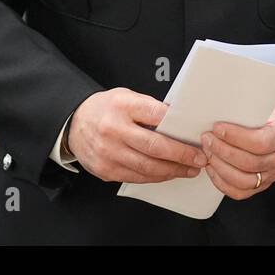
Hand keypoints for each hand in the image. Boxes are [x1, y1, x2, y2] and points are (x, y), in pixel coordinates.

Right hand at [67, 88, 207, 183]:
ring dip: (173, 170)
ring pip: (147, 167)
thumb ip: (150, 108)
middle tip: (200, 159)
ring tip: (189, 169)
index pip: (156, 115)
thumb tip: (179, 121)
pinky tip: (168, 173)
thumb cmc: (106, 109)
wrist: (75, 123)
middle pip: (155, 147)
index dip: (179, 127)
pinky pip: (136, 177)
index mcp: (122, 106)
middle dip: (182, 155)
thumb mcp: (127, 97)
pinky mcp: (105, 170)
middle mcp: (113, 130)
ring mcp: (108, 153)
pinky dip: (156, 177)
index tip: (197, 136)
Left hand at [201, 101, 274, 200]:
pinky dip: (222, 182)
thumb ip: (249, 109)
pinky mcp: (262, 185)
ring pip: (243, 181)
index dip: (235, 137)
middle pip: (249, 163)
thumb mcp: (267, 106)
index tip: (218, 128)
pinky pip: (240, 192)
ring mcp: (272, 175)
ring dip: (220, 167)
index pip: (260, 142)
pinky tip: (212, 168)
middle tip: (207, 138)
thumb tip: (220, 106)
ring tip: (208, 152)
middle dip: (222, 150)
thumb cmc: (274, 116)